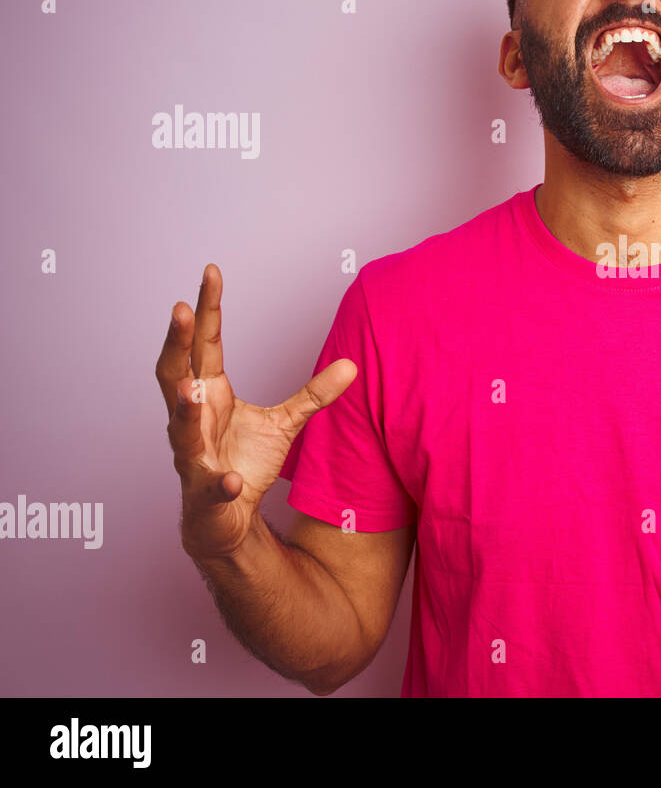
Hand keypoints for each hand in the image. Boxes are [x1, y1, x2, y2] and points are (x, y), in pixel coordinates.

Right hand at [156, 264, 356, 559]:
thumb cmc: (244, 462)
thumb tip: (353, 365)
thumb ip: (314, 394)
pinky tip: (230, 479)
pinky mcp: (205, 492)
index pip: (205, 344)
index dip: (207, 310)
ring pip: (181, 427)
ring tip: (191, 386)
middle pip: (176, 372)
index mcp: (211, 393)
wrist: (225, 519)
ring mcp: (193, 455)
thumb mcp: (287, 423)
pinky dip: (220, 482)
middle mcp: (193, 418)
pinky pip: (211, 486)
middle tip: (181, 308)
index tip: (211, 272)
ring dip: (185, 408)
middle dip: (176, 342)